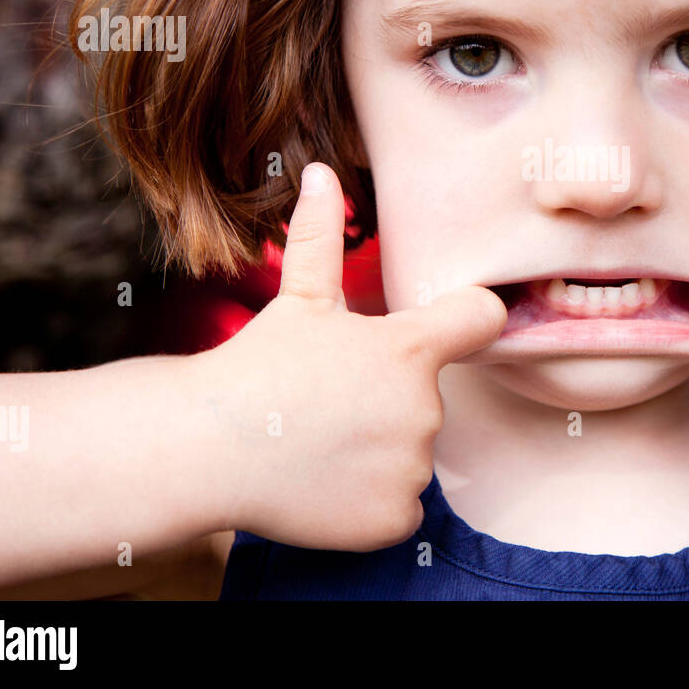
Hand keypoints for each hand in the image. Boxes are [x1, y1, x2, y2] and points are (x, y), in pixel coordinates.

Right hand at [191, 162, 505, 551]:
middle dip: (387, 402)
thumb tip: (318, 171)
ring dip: (376, 451)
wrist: (207, 449)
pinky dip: (368, 500)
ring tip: (318, 443)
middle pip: (425, 400)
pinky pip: (398, 505)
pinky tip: (324, 485)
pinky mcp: (394, 516)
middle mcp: (425, 408)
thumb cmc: (256, 367)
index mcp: (409, 351)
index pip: (481, 319)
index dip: (471, 317)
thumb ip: (318, 235)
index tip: (455, 324)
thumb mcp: (297, 299)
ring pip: (408, 455)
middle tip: (328, 404)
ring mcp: (412, 466)